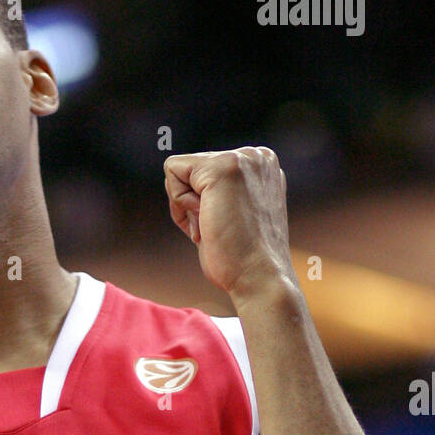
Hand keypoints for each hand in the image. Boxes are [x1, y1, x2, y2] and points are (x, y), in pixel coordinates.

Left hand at [164, 147, 294, 301]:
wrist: (259, 278)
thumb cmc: (243, 260)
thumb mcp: (234, 215)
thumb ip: (218, 196)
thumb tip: (189, 192)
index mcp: (261, 166)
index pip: (204, 173)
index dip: (201, 205)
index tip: (224, 226)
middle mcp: (255, 155)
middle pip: (190, 170)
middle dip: (192, 204)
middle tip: (219, 229)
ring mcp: (241, 158)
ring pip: (179, 171)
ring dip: (186, 206)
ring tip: (216, 226)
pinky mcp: (222, 168)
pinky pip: (172, 172)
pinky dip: (179, 203)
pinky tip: (206, 220)